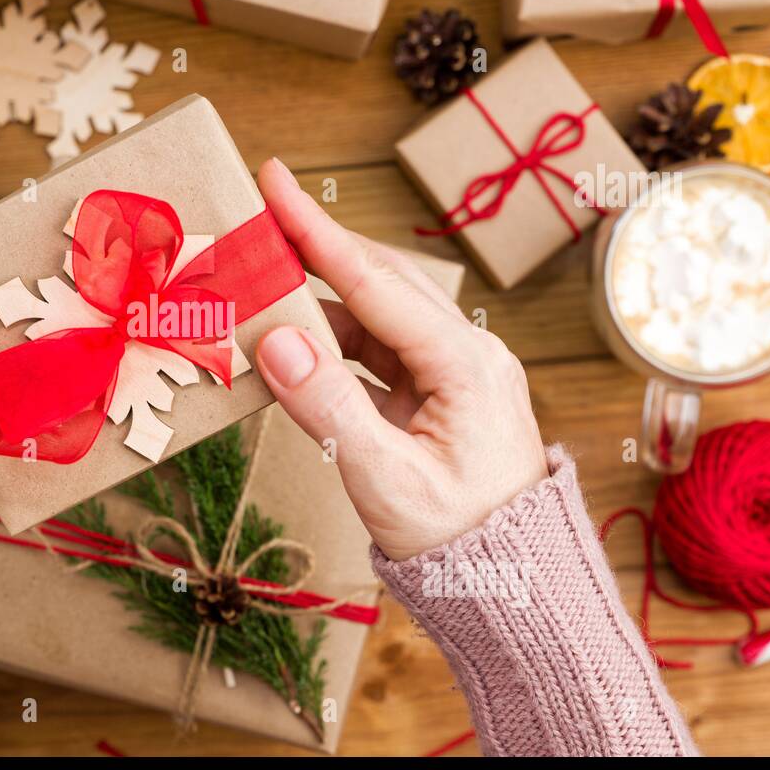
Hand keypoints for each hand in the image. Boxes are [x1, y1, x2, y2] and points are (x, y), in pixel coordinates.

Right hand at [253, 159, 547, 561]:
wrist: (509, 587)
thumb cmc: (461, 542)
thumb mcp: (387, 481)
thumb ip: (329, 409)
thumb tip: (276, 341)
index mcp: (466, 365)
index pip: (377, 284)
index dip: (318, 232)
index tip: (276, 182)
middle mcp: (464, 356)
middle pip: (378, 285)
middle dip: (316, 248)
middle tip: (259, 213)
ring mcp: (451, 374)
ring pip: (373, 318)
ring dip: (317, 300)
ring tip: (260, 283)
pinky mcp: (435, 396)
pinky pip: (374, 353)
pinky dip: (329, 344)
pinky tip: (292, 342)